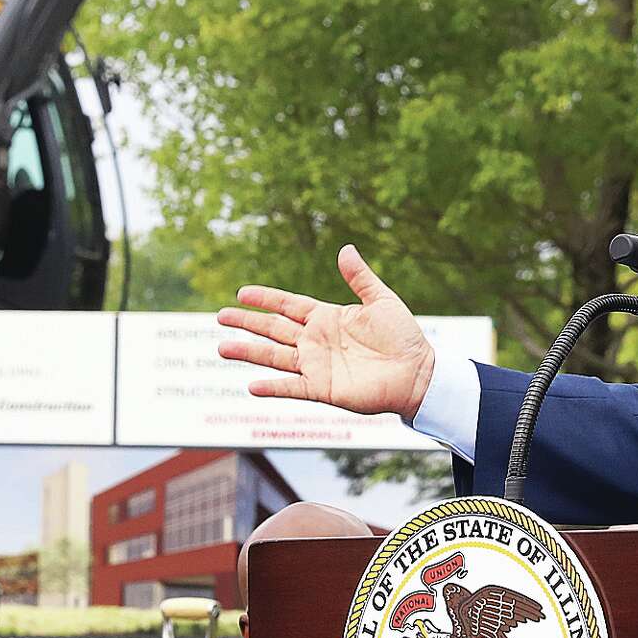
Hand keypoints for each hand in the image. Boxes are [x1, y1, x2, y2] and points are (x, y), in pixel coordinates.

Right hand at [216, 245, 436, 419]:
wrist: (417, 373)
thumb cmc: (403, 337)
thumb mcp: (381, 300)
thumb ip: (360, 277)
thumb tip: (345, 249)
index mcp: (327, 318)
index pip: (288, 305)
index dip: (265, 298)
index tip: (241, 292)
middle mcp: (316, 341)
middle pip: (273, 329)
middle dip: (247, 323)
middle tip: (220, 317)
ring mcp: (316, 365)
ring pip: (274, 357)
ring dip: (249, 352)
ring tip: (222, 347)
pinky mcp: (323, 389)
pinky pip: (292, 388)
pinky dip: (273, 388)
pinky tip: (251, 386)